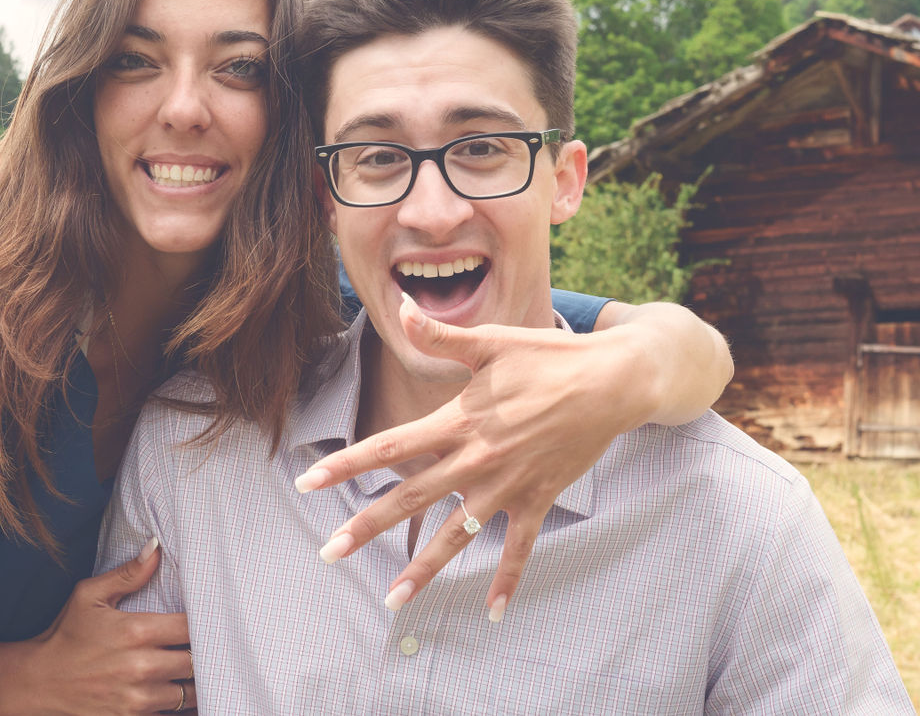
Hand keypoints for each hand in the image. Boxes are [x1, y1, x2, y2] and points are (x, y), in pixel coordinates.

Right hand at [0, 540, 196, 714]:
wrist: (38, 683)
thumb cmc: (66, 635)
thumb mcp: (90, 596)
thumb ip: (128, 573)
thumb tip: (156, 547)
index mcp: (136, 632)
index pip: (192, 626)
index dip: (207, 622)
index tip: (212, 618)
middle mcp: (141, 667)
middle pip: (198, 661)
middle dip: (207, 653)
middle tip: (214, 644)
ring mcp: (138, 699)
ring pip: (191, 692)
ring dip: (197, 681)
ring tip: (201, 668)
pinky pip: (172, 714)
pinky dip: (181, 705)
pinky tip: (182, 690)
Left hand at [296, 296, 661, 620]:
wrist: (612, 382)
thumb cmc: (548, 356)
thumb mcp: (490, 342)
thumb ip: (440, 335)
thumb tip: (401, 307)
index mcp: (458, 421)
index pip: (390, 447)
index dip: (346, 465)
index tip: (308, 482)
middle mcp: (476, 460)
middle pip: (411, 499)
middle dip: (366, 527)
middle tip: (327, 553)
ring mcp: (507, 485)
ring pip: (456, 536)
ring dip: (423, 569)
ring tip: (392, 600)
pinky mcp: (538, 499)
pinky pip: (519, 549)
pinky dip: (507, 580)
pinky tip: (492, 611)